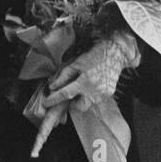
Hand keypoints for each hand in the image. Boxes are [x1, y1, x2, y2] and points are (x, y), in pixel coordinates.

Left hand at [30, 32, 139, 157]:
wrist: (114, 54)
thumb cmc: (93, 56)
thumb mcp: (76, 63)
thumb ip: (63, 76)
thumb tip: (52, 87)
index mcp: (85, 81)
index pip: (66, 94)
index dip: (54, 99)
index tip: (46, 102)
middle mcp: (95, 90)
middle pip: (79, 107)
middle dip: (73, 105)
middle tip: (70, 95)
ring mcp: (103, 94)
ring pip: (88, 104)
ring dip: (81, 99)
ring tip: (81, 88)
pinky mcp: (108, 94)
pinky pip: (95, 99)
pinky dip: (90, 95)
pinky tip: (91, 85)